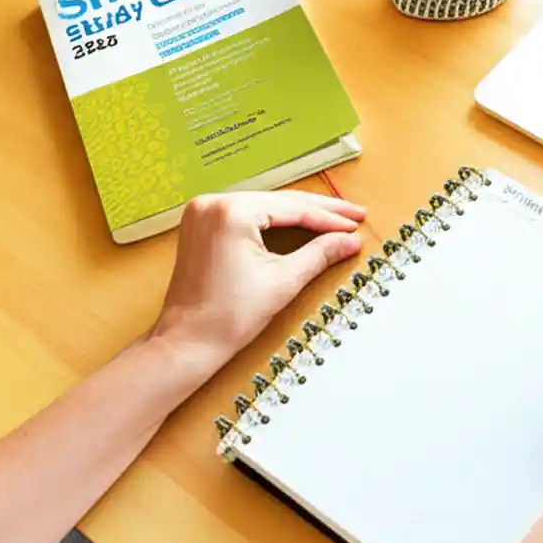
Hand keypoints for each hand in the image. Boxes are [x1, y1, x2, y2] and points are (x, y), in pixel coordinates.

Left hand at [151, 191, 365, 370]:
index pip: (293, 208)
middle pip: (279, 201)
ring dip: (298, 213)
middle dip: (318, 211)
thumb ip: (320, 254)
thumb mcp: (284, 281)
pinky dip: (274, 219)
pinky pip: (247, 212)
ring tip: (333, 219)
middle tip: (352, 216)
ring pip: (265, 205)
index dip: (329, 218)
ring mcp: (203, 211)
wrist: (188, 341)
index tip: (355, 224)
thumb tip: (350, 241)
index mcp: (232, 212)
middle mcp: (214, 203)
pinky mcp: (201, 223)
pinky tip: (299, 222)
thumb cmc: (229, 316)